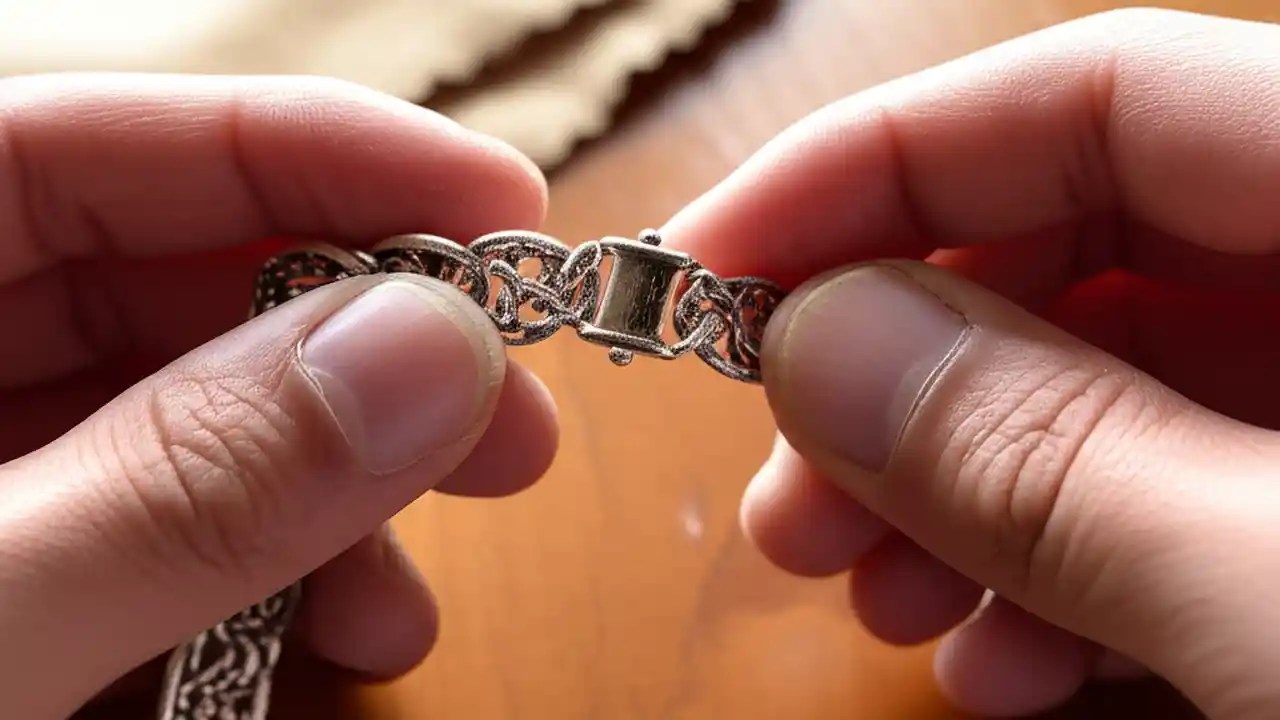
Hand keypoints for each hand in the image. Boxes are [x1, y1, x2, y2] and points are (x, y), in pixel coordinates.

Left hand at [0, 74, 556, 717]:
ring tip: (415, 584)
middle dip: (361, 341)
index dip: (318, 153)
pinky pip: (169, 528)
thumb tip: (427, 351)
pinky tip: (337, 634)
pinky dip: (274, 575)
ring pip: (189, 414)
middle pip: (167, 276)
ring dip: (336, 484)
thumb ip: (179, 491)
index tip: (498, 213)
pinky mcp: (10, 572)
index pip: (94, 145)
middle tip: (507, 408)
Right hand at [667, 8, 1279, 718]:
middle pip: (1076, 246)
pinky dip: (1056, 580)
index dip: (878, 162)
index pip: (1095, 92)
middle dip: (896, 372)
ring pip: (1100, 391)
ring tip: (872, 598)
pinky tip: (1000, 671)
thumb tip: (818, 343)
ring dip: (952, 496)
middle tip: (784, 491)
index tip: (709, 270)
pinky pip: (1165, 505)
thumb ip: (1055, 457)